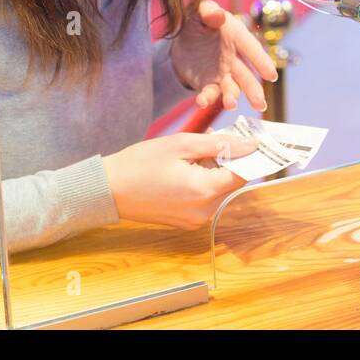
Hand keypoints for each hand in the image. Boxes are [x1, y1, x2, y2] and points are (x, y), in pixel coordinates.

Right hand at [102, 133, 258, 228]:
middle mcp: (204, 212)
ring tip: (192, 152)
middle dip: (228, 159)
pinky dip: (203, 181)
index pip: (243, 173)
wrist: (108, 190)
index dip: (249, 154)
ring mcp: (195, 220)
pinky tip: (185, 167)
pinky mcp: (187, 221)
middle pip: (231, 182)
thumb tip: (250, 144)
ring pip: (219, 189)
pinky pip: (206, 198)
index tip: (251, 138)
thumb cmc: (140, 163)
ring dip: (214, 169)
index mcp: (204, 191)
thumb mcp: (181, 144)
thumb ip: (219, 144)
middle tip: (213, 137)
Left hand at [170, 0, 278, 111]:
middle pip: (246, 76)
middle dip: (253, 90)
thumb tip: (218, 15)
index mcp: (236, 37)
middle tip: (260, 104)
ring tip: (230, 105)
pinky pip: (210, 93)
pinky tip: (201, 102)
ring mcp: (223, 73)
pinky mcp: (209, 84)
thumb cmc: (198, 22)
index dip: (261, 61)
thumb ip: (208, 11)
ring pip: (232, 88)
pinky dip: (207, 98)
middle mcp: (233, 58)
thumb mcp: (200, 11)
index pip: (251, 48)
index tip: (272, 76)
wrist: (181, 40)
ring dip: (232, 97)